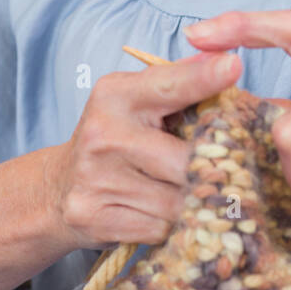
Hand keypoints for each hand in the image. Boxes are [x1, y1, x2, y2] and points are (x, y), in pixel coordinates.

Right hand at [52, 51, 241, 247]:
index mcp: (116, 95)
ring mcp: (97, 178)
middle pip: (185, 159)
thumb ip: (179, 82)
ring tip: (181, 192)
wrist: (56, 188)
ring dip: (190, 202)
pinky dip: (169, 225)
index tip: (234, 67)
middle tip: (218, 170)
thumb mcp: (136, 100)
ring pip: (177, 201)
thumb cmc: (112, 139)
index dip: (203, 79)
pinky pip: (160, 229)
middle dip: (208, 169)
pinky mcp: (97, 218)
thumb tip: (225, 60)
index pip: (168, 86)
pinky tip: (157, 212)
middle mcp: (103, 134)